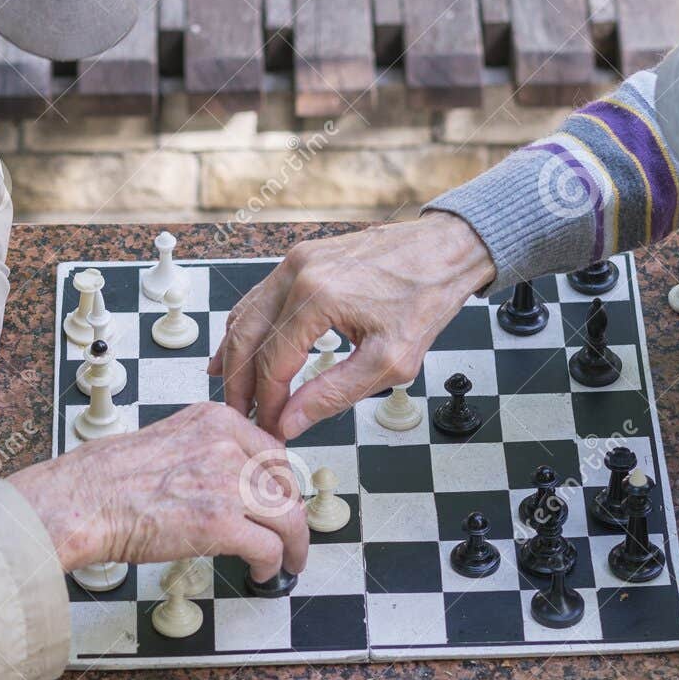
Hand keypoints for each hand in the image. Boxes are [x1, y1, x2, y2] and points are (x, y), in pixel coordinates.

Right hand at [9, 402, 307, 579]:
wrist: (81, 501)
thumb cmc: (107, 476)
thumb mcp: (169, 439)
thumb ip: (206, 450)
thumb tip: (229, 478)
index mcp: (216, 421)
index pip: (273, 450)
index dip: (283, 483)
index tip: (283, 499)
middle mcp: (227, 446)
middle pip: (285, 485)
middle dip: (291, 515)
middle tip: (291, 534)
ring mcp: (227, 484)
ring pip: (287, 518)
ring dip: (293, 545)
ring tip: (288, 561)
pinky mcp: (221, 524)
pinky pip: (269, 547)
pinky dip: (273, 564)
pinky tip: (262, 573)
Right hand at [208, 213, 494, 438]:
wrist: (445, 250)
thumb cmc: (424, 299)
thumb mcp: (390, 361)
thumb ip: (334, 394)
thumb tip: (290, 422)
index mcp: (316, 296)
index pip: (273, 363)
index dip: (267, 403)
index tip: (269, 429)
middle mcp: (297, 271)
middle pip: (247, 338)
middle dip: (240, 385)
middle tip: (240, 419)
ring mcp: (295, 261)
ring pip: (246, 316)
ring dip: (237, 358)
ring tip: (234, 394)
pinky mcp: (300, 258)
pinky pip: (261, 299)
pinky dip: (248, 329)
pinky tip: (240, 352)